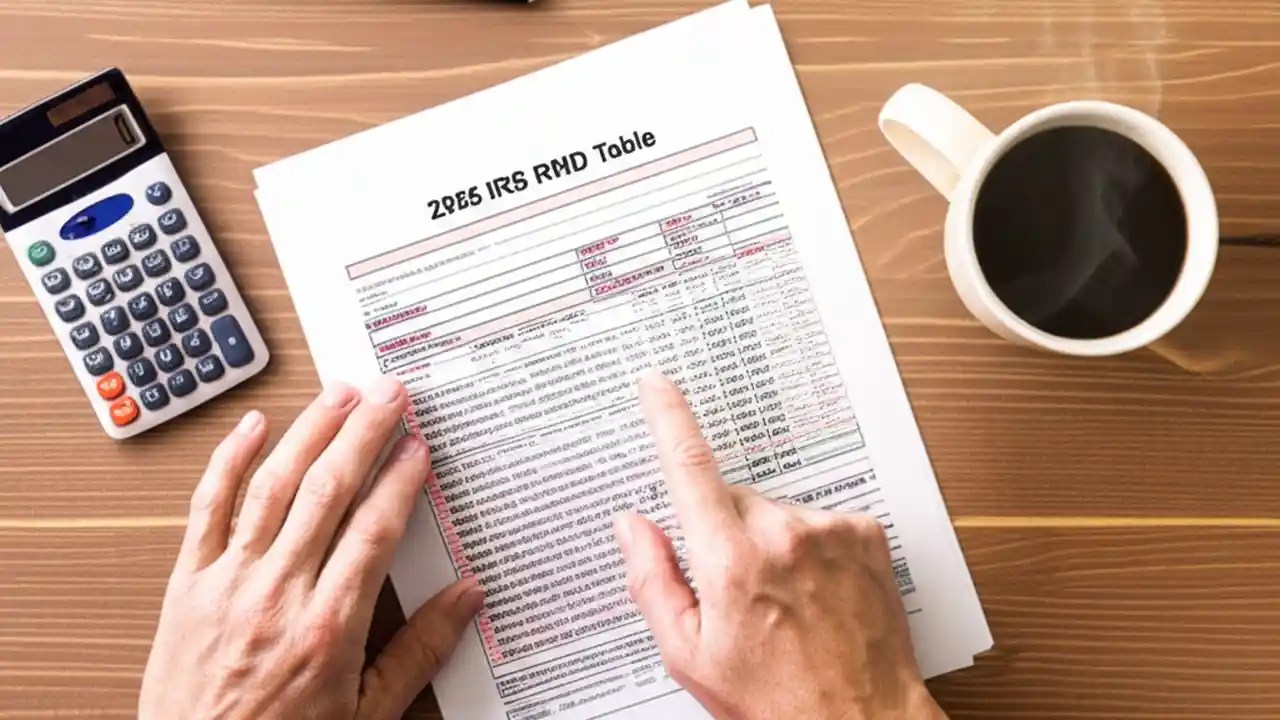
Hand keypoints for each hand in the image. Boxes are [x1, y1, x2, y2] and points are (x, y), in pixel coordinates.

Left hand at [139, 378, 482, 719]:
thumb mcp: (367, 713)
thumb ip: (419, 651)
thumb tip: (466, 599)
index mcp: (328, 626)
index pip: (373, 528)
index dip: (400, 478)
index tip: (418, 444)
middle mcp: (277, 594)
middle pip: (328, 491)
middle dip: (364, 432)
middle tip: (389, 393)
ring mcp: (228, 583)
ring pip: (271, 486)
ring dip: (309, 431)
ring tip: (338, 392)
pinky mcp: (187, 584)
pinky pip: (206, 508)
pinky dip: (228, 461)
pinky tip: (252, 427)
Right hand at [615, 371, 946, 719]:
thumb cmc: (777, 701)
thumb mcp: (689, 655)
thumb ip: (652, 581)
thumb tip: (633, 526)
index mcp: (732, 561)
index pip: (689, 467)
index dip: (667, 416)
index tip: (655, 384)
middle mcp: (783, 534)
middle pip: (730, 499)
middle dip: (721, 532)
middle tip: (734, 593)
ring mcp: (829, 530)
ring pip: (774, 511)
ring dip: (768, 542)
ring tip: (781, 604)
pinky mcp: (864, 532)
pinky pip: (816, 521)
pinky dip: (808, 547)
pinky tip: (813, 593)